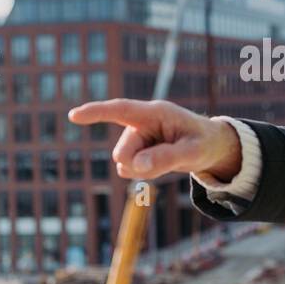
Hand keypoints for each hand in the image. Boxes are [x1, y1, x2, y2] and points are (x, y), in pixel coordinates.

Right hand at [67, 99, 242, 181]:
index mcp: (155, 112)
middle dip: (138, 164)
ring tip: (170, 159)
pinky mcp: (138, 151)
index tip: (73, 115)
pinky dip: (145, 172)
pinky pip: (131, 169)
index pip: (121, 110)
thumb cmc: (204, 142)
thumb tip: (135, 167)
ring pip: (125, 164)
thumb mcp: (193, 152)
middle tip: (167, 161)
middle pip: (122, 151)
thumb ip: (166, 158)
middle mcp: (142, 123)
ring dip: (145, 170)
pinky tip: (162, 163)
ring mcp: (138, 138)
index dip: (97, 112)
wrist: (211, 146)